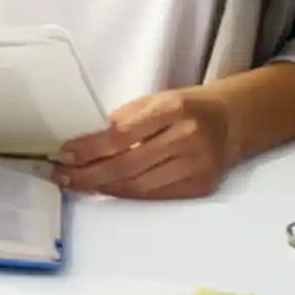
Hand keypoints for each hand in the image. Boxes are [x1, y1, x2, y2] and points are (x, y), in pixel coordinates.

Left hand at [52, 87, 240, 199]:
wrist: (233, 120)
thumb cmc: (186, 107)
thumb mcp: (156, 99)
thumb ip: (125, 119)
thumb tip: (86, 143)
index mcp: (173, 109)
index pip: (121, 135)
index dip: (89, 148)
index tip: (63, 154)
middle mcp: (187, 138)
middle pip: (127, 165)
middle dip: (89, 174)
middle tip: (61, 176)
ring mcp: (196, 166)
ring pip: (139, 186)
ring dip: (103, 187)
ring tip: (77, 183)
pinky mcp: (200, 186)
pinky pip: (154, 195)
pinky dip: (126, 193)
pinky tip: (106, 189)